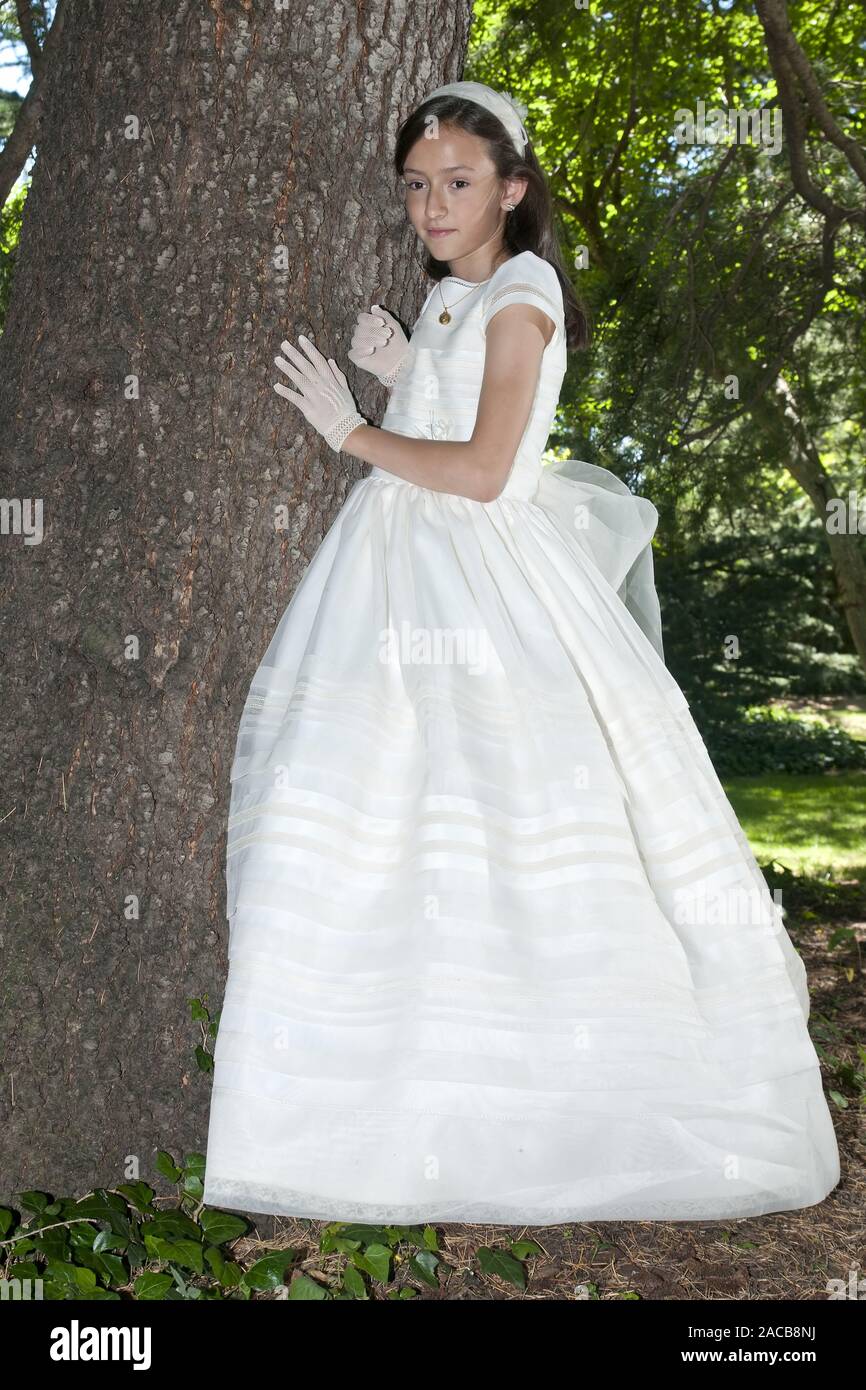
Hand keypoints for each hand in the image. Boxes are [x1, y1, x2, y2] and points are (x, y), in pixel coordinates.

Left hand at [274, 335, 365, 452]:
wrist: (345, 428)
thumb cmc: (346, 409)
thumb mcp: (345, 389)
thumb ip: (337, 374)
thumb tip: (330, 360)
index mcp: (330, 380)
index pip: (318, 360)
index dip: (309, 348)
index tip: (301, 339)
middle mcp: (321, 385)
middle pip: (306, 366)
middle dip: (294, 354)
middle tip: (284, 344)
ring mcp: (314, 396)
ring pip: (299, 378)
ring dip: (287, 368)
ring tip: (277, 359)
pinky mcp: (308, 408)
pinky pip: (295, 398)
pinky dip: (285, 392)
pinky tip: (276, 386)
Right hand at [347, 305, 410, 386]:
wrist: (400, 361)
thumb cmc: (397, 343)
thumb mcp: (393, 325)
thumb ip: (384, 315)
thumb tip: (374, 307)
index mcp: (367, 326)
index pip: (361, 318)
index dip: (370, 319)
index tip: (382, 323)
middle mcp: (361, 335)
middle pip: (359, 329)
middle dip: (374, 331)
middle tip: (388, 334)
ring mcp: (358, 347)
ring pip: (356, 340)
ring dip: (371, 340)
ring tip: (384, 342)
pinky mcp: (358, 359)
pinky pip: (353, 353)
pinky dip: (361, 351)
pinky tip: (371, 350)